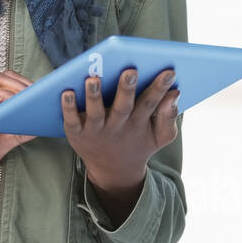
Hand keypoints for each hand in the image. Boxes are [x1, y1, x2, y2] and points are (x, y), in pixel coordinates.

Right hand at [0, 70, 36, 199]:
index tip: (42, 96)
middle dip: (23, 82)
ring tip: (35, 99)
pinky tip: (18, 107)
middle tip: (42, 95)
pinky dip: (3, 97)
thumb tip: (34, 128)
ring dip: (17, 87)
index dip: (22, 87)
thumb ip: (9, 139)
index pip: (0, 86)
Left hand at [60, 68, 179, 191]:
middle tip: (130, 71)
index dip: (160, 87)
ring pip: (95, 113)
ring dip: (93, 96)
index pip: (150, 103)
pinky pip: (71, 120)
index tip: (169, 71)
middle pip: (122, 106)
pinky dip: (68, 108)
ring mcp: (96, 131)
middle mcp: (117, 126)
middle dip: (127, 89)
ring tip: (92, 79)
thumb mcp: (159, 136)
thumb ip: (168, 117)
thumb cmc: (138, 143)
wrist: (113, 171)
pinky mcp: (77, 134)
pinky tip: (66, 92)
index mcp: (138, 123)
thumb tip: (175, 94)